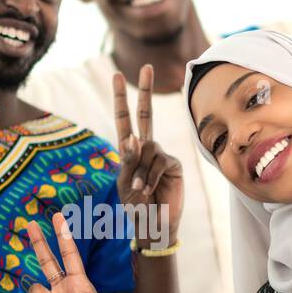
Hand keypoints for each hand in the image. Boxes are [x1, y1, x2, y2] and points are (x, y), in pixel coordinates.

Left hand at [113, 65, 182, 248]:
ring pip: (148, 147)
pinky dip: (151, 177)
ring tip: (140, 190)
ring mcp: (161, 155)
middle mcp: (146, 148)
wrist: (153, 225)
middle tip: (147, 67)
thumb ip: (127, 161)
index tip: (118, 75)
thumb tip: (133, 138)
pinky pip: (159, 161)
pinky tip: (150, 189)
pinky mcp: (174, 164)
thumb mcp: (124, 183)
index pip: (124, 119)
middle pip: (145, 113)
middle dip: (144, 90)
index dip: (121, 97)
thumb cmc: (135, 205)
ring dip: (141, 170)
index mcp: (130, 150)